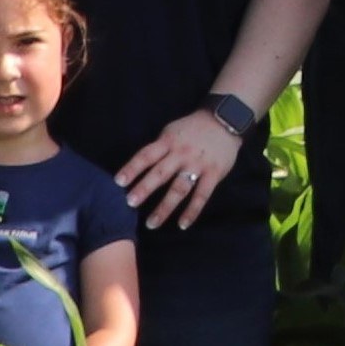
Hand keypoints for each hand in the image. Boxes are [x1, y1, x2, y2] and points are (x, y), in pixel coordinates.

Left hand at [118, 107, 246, 227]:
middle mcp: (181, 154)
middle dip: (145, 188)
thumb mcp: (172, 131)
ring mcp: (198, 165)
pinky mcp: (214, 174)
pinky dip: (192, 211)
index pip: (147, 156)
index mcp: (169, 142)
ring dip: (165, 207)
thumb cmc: (193, 128)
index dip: (132, 168)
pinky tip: (182, 224)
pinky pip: (202, 195)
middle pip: (161, 173)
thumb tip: (139, 167)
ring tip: (151, 224)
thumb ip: (159, 148)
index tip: (119, 182)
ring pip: (179, 188)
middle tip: (130, 203)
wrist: (225, 120)